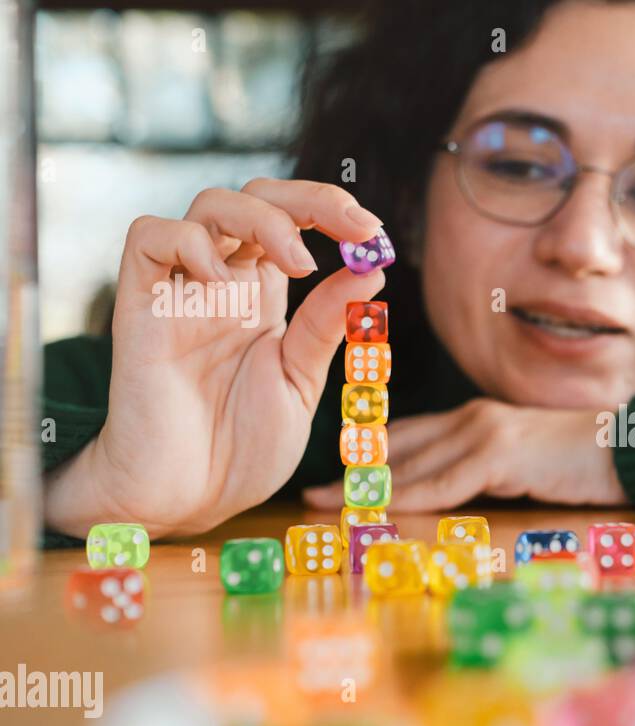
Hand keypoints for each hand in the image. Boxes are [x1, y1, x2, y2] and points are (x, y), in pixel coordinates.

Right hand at [44, 179, 387, 537]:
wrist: (190, 499)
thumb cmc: (241, 448)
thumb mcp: (301, 382)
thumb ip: (327, 324)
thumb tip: (372, 266)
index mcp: (264, 296)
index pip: (293, 222)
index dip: (331, 211)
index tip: (374, 232)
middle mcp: (223, 283)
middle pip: (255, 197)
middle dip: (310, 198)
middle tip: (354, 227)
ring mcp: (182, 291)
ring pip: (207, 204)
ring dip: (261, 216)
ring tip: (298, 262)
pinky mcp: (140, 307)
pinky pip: (147, 237)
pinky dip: (188, 241)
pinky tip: (223, 282)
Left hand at [302, 398, 627, 510]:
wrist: (624, 447)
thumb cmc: (582, 463)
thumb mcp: (526, 465)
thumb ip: (489, 476)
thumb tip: (456, 506)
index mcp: (476, 420)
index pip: (409, 437)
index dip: (370, 458)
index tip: (334, 480)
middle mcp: (472, 420)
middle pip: (401, 452)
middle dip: (356, 477)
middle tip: (314, 501)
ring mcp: (485, 434)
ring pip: (415, 469)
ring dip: (372, 494)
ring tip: (334, 513)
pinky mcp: (500, 455)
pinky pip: (445, 486)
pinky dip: (411, 502)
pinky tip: (383, 516)